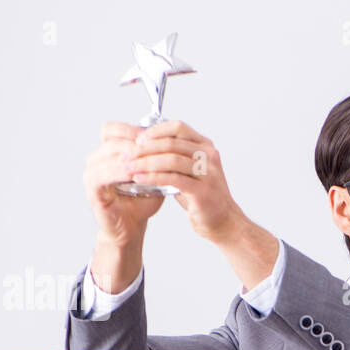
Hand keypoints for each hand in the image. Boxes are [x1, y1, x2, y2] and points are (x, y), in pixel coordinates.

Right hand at [84, 122, 164, 248]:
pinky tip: (136, 175)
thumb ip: (156, 159)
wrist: (131, 228)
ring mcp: (91, 173)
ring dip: (131, 156)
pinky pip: (104, 174)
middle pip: (112, 139)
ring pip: (109, 154)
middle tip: (155, 146)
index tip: (154, 134)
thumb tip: (173, 141)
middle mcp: (96, 160)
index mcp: (107, 153)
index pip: (112, 129)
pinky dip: (121, 172)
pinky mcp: (92, 188)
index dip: (132, 129)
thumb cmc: (140, 202)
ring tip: (150, 159)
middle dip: (135, 142)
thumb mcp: (152, 176)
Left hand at [126, 120, 244, 243]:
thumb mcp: (190, 171)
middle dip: (144, 148)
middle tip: (126, 155)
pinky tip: (139, 179)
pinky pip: (172, 179)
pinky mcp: (202, 190)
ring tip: (128, 167)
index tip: (137, 139)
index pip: (177, 128)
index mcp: (205, 147)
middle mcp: (209, 156)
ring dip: (145, 163)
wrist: (224, 222)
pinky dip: (153, 177)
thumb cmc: (203, 197)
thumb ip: (174, 157)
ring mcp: (208, 173)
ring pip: (170, 159)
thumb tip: (145, 146)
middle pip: (171, 143)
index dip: (155, 131)